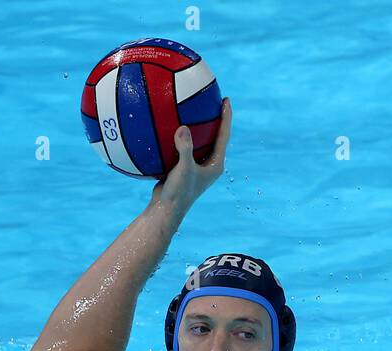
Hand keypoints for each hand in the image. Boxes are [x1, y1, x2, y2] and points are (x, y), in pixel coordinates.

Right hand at [151, 97, 232, 213]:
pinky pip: (184, 148)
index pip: (224, 136)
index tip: (226, 100)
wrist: (165, 210)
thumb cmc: (178, 193)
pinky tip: (169, 126)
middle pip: (215, 136)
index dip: (226, 117)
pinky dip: (179, 137)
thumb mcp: (183, 169)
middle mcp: (209, 165)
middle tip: (213, 100)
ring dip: (198, 127)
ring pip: (199, 142)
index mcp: (215, 164)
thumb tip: (183, 128)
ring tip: (193, 109)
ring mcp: (196, 167)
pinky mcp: (184, 168)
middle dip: (215, 118)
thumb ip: (185, 148)